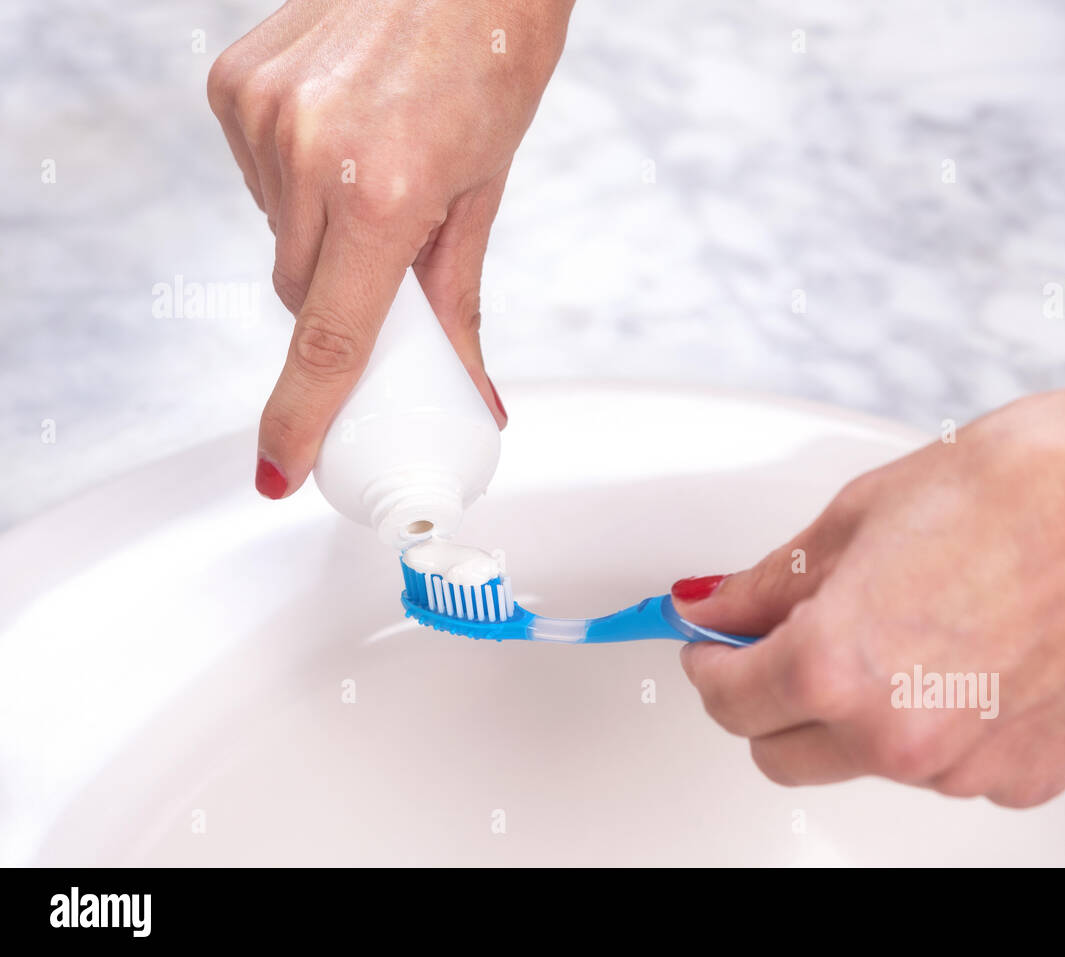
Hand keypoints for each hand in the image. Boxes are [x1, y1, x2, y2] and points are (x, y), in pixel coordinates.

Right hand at [207, 0, 572, 496]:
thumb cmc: (495, 50)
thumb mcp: (484, 189)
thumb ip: (455, 300)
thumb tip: (466, 388)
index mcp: (384, 192)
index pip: (330, 339)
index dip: (302, 415)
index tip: (279, 468)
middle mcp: (309, 154)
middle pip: (304, 293)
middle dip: (345, 297)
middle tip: (390, 251)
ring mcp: (262, 114)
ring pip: (279, 237)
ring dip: (323, 233)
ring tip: (375, 164)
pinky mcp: (235, 83)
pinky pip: (256, 179)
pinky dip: (294, 179)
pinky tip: (339, 133)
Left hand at [674, 342, 1064, 805]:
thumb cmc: (1012, 490)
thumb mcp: (855, 519)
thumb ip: (769, 584)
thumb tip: (716, 607)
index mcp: (834, 669)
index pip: (728, 702)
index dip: (712, 666)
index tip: (717, 648)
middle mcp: (896, 737)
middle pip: (784, 756)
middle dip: (773, 703)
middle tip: (794, 644)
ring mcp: (966, 767)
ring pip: (870, 763)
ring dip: (866, 715)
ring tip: (917, 631)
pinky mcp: (1028, 775)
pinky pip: (953, 765)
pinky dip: (946, 725)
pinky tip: (976, 657)